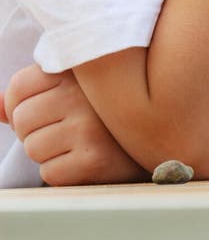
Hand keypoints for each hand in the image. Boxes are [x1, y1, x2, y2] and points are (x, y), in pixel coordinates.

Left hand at [3, 65, 147, 185]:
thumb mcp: (74, 85)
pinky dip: (62, 171)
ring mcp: (89, 127)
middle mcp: (83, 93)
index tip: (46, 106)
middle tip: (63, 126)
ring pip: (32, 147)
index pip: (18, 86)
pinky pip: (49, 172)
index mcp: (78, 67)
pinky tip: (86, 157)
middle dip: (34, 129)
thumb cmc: (107, 109)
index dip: (22, 103)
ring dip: (48, 151)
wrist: (158, 134)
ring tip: (77, 140)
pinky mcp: (94, 160)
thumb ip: (32, 91)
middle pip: (21, 119)